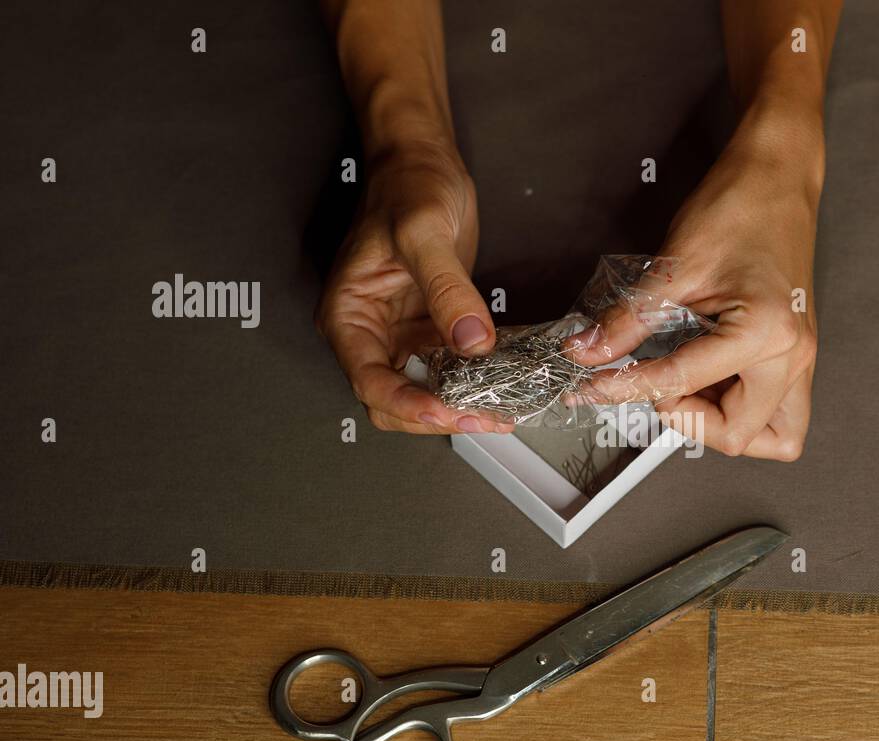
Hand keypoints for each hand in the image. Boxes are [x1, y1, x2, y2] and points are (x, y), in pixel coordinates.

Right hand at [316, 147, 510, 434]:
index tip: (447, 411)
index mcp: (350, 315)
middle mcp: (371, 331)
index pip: (371, 382)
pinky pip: (450, 368)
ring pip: (425, 390)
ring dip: (460, 405)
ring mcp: (400, 332)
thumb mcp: (424, 233)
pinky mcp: (429, 327)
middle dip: (437, 415)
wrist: (422, 162)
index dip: (408, 405)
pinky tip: (506, 383)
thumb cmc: (406, 186)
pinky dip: (476, 381)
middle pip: (395, 400)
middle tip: (484, 417)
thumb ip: (447, 290)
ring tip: (501, 409)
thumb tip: (472, 342)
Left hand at [573, 118, 822, 459]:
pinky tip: (710, 380)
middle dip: (687, 418)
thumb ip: (628, 321)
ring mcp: (800, 357)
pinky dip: (743, 411)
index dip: (628, 389)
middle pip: (737, 435)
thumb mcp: (674, 267)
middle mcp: (792, 353)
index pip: (683, 383)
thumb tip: (588, 352)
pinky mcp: (795, 355)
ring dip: (725, 426)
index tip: (595, 387)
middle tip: (655, 384)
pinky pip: (778, 413)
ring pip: (773, 438)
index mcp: (765, 331)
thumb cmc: (740, 208)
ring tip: (689, 389)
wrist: (776, 178)